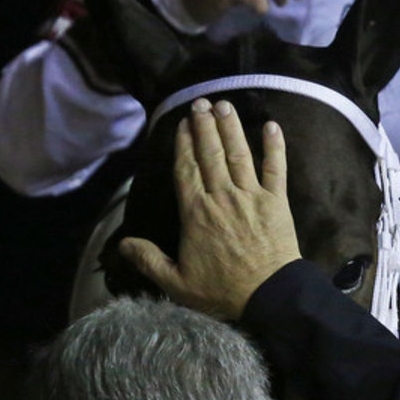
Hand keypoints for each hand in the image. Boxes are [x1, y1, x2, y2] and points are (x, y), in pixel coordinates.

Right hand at [120, 99, 299, 319]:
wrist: (268, 297)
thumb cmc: (222, 292)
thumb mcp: (177, 283)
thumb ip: (149, 260)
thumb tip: (123, 244)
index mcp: (196, 213)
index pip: (186, 170)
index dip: (183, 144)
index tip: (182, 123)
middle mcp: (222, 197)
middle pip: (210, 154)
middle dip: (204, 126)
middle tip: (200, 102)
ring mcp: (251, 197)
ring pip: (239, 154)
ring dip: (231, 127)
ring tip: (224, 104)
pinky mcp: (276, 202)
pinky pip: (276, 169)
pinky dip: (275, 147)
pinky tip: (272, 125)